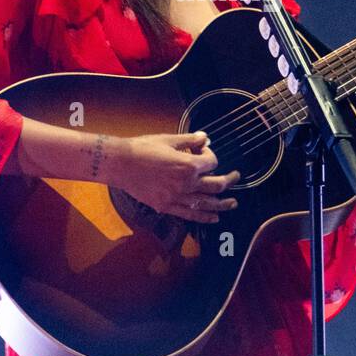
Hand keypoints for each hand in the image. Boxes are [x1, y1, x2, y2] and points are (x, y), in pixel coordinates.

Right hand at [105, 131, 240, 223]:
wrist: (120, 164)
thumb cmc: (143, 148)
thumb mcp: (169, 139)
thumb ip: (190, 140)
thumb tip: (205, 137)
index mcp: (188, 165)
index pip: (211, 162)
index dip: (210, 154)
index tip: (202, 149)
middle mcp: (186, 184)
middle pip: (215, 185)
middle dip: (228, 180)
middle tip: (235, 177)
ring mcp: (176, 198)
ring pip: (206, 203)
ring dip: (222, 203)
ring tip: (232, 203)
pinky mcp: (166, 206)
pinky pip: (190, 215)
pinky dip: (204, 217)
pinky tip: (214, 218)